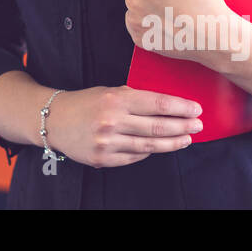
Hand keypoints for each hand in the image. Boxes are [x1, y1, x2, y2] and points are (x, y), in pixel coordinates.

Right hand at [45, 86, 202, 167]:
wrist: (53, 120)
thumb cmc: (85, 103)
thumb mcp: (108, 91)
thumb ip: (134, 98)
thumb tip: (165, 106)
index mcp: (116, 99)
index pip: (157, 104)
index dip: (180, 107)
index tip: (195, 109)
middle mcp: (112, 121)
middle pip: (157, 127)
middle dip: (182, 126)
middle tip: (198, 125)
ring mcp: (108, 142)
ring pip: (149, 146)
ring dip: (172, 143)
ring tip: (186, 139)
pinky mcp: (104, 159)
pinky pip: (134, 157)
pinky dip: (149, 153)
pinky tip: (159, 147)